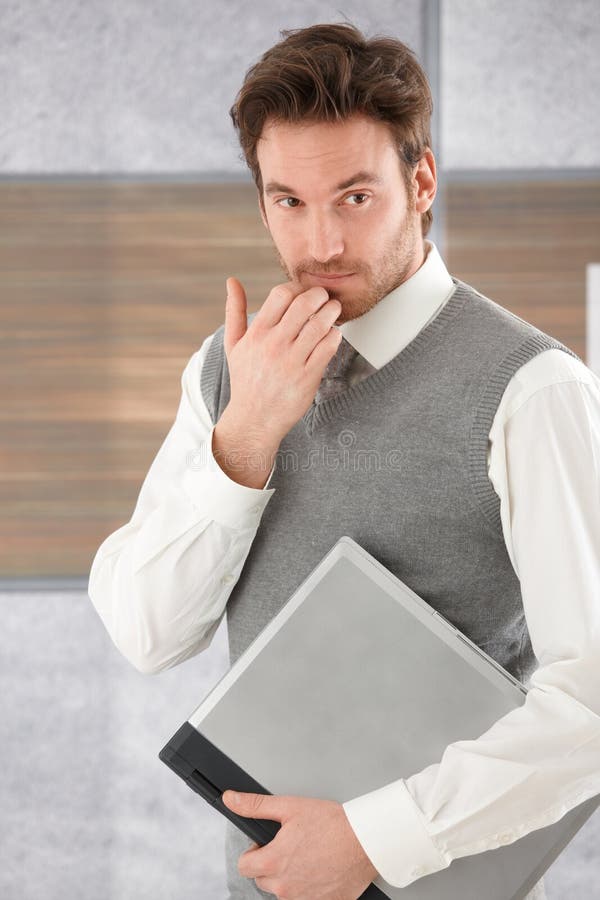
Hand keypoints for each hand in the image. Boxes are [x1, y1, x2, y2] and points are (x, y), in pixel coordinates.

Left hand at [222, 790, 378, 899]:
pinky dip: (308, 889)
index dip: (254, 851)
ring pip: (283, 891)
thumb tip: (231, 800)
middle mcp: (284, 887)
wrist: (366, 842)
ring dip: (289, 878)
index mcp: (273, 862)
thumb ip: (256, 805)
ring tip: (309, 857)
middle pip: (263, 879)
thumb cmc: (332, 824)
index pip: (244, 865)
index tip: (268, 843)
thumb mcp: (290, 807)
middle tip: (293, 847)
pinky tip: (320, 871)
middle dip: (271, 864)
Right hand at [223, 277, 342, 442]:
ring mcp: (292, 361)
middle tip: (325, 298)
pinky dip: (335, 336)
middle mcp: (273, 345)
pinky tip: (332, 335)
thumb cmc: (245, 379)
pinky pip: (328, 347)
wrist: (254, 419)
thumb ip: (234, 311)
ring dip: (332, 312)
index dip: (297, 288)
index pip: (281, 294)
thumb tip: (232, 281)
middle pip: (304, 304)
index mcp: (256, 333)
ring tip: (333, 312)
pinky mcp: (308, 377)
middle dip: (320, 296)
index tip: (302, 294)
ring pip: (320, 325)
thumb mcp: (234, 345)